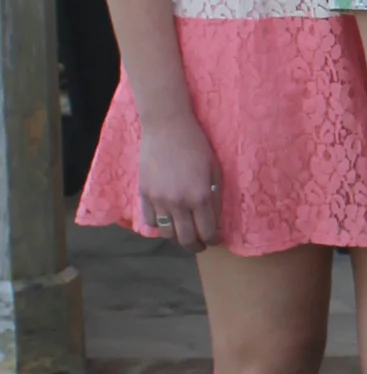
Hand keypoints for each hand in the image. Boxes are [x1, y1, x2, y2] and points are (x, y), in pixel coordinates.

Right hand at [137, 110, 220, 250]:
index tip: (214, 239)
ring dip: (176, 238)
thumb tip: (216, 221)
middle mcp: (178, 203)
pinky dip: (158, 226)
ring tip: (183, 234)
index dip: (213, 240)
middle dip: (195, 246)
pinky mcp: (143, 194)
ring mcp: (158, 200)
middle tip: (200, 245)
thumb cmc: (196, 145)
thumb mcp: (214, 170)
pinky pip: (149, 221)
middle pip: (185, 239)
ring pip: (166, 234)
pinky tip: (166, 221)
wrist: (166, 126)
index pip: (207, 232)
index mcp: (199, 197)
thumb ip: (215, 197)